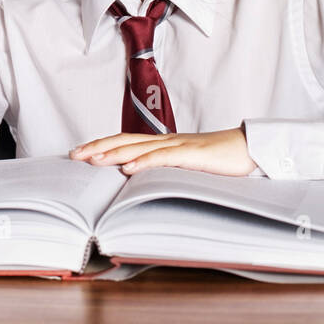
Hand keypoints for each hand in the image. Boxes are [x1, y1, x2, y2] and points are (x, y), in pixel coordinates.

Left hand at [70, 125, 256, 176]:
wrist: (250, 149)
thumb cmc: (221, 160)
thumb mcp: (188, 168)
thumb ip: (167, 171)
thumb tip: (140, 183)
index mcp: (164, 144)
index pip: (126, 142)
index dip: (102, 146)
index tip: (80, 154)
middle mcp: (167, 141)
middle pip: (125, 140)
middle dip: (98, 147)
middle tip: (73, 156)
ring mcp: (179, 146)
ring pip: (140, 147)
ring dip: (114, 154)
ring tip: (93, 161)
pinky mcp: (193, 155)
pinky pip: (165, 158)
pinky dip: (144, 162)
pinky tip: (129, 169)